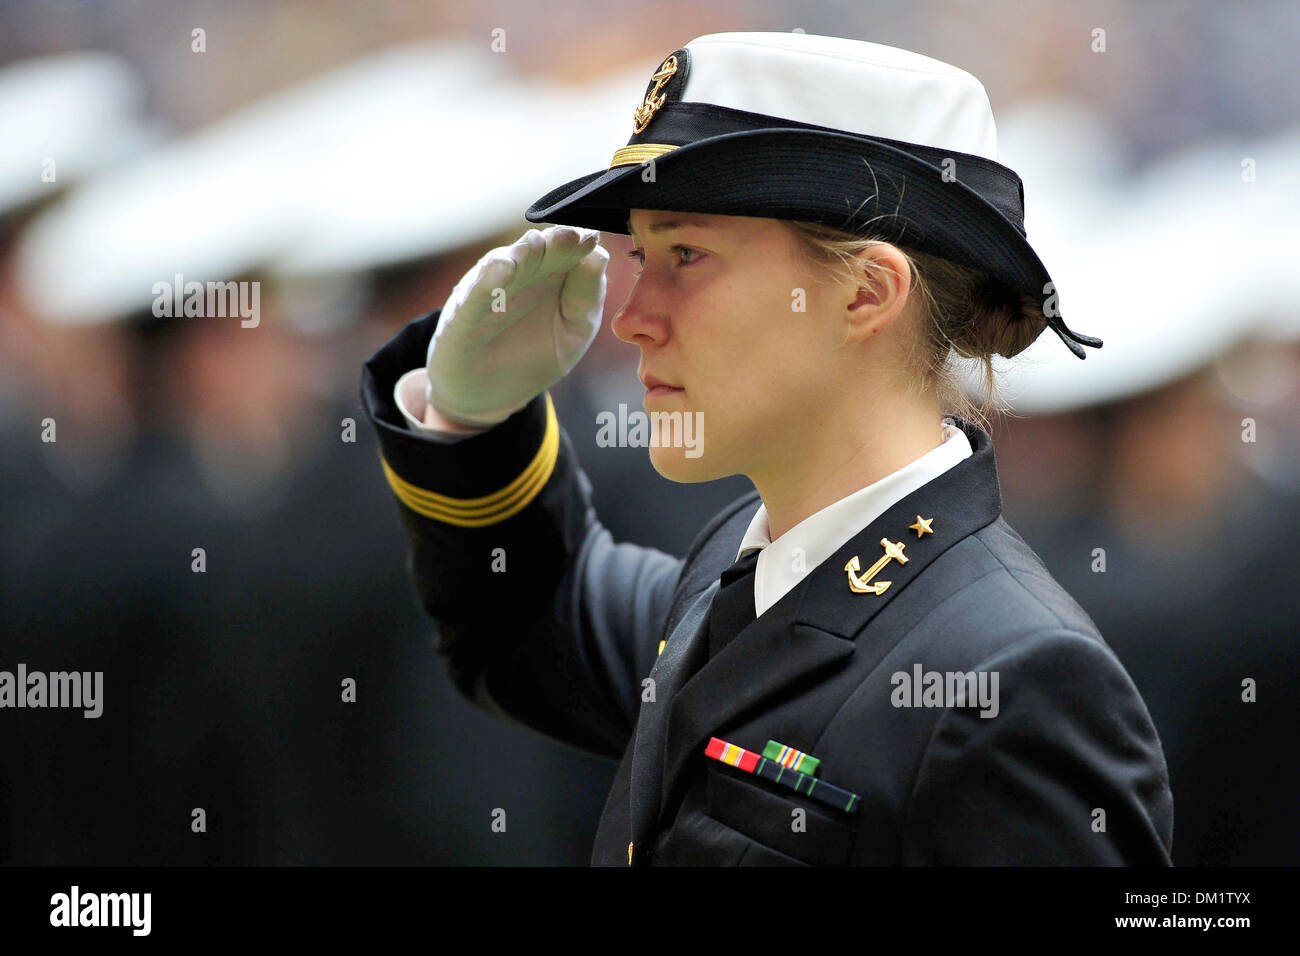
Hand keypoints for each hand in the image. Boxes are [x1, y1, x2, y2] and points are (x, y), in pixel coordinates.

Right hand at [425, 225, 607, 426]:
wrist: (488, 392)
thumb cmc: (536, 353)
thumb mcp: (574, 329)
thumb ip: (587, 295)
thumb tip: (600, 256)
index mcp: (555, 274)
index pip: (573, 250)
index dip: (582, 243)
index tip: (595, 239)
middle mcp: (524, 273)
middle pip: (543, 250)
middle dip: (557, 242)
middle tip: (573, 235)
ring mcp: (493, 288)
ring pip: (510, 263)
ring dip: (525, 252)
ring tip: (538, 243)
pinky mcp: (466, 311)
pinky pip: (479, 292)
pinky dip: (490, 279)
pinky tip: (504, 267)